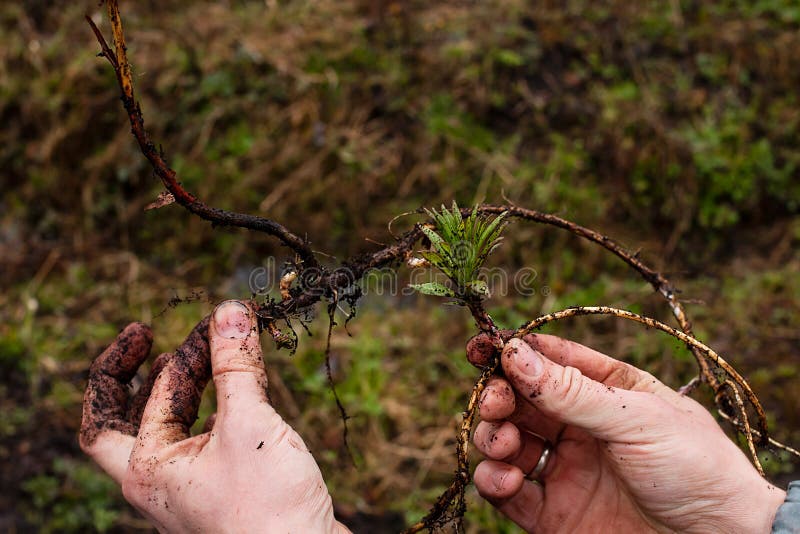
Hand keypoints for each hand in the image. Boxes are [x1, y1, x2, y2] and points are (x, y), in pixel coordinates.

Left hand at [80, 300, 348, 532]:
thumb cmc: (267, 508)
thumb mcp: (248, 424)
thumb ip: (236, 365)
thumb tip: (229, 310)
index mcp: (148, 471)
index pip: (132, 399)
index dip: (137, 358)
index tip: (153, 326)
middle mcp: (162, 483)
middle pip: (131, 419)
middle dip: (146, 375)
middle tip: (164, 337)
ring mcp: (194, 489)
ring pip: (176, 427)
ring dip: (190, 386)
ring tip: (211, 354)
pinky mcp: (227, 491)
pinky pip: (210, 438)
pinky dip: (220, 407)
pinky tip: (244, 392)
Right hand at [467, 333, 784, 532]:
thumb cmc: (696, 467)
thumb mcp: (637, 418)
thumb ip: (572, 390)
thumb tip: (515, 353)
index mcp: (606, 390)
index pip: (549, 360)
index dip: (512, 351)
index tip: (481, 348)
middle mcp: (580, 426)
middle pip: (520, 400)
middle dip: (498, 397)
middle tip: (494, 404)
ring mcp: (566, 469)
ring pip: (507, 442)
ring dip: (491, 437)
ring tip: (502, 446)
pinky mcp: (554, 513)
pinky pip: (510, 492)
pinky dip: (493, 481)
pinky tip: (503, 479)